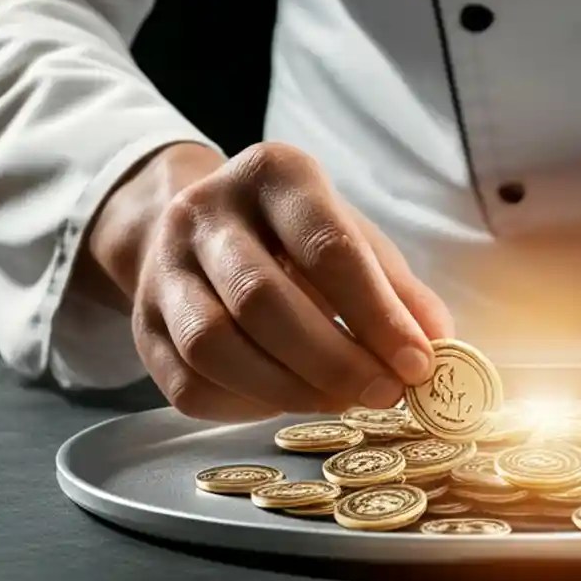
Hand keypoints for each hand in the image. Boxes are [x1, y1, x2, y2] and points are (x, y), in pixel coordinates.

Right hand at [83, 142, 452, 420]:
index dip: (377, 315)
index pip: (327, 247)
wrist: (199, 227)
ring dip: (288, 388)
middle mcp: (204, 211)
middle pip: (262, 300)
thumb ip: (399, 292)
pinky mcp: (142, 325)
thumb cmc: (296, 237)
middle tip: (383, 393)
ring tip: (341, 402)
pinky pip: (188, 385)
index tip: (418, 364)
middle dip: (333, 360)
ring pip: (214, 345)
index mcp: (272, 174)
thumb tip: (438, 347)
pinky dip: (247, 406)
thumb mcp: (355, 239)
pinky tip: (289, 402)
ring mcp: (163, 268)